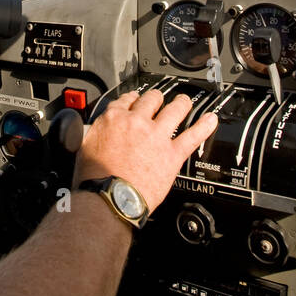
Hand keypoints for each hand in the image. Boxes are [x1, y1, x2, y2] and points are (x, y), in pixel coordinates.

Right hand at [72, 91, 217, 209]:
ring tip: (185, 101)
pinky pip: (193, 136)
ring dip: (182, 103)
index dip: (133, 98)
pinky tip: (211, 119)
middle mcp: (137, 122)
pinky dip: (204, 126)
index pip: (126, 100)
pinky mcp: (172, 154)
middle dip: (157, 98)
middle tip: (160, 99)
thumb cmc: (95, 179)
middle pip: (151, 100)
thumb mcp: (84, 147)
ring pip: (175, 110)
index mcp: (114, 119)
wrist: (110, 198)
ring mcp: (157, 136)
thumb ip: (92, 133)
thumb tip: (91, 131)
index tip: (136, 99)